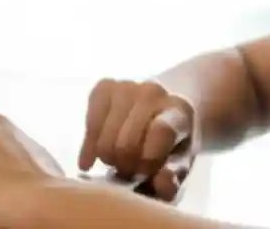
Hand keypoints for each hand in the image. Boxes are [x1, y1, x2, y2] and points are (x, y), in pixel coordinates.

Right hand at [79, 79, 196, 201]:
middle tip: (131, 170)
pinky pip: (89, 125)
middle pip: (126, 142)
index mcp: (179, 112)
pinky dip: (90, 145)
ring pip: (104, 138)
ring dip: (108, 157)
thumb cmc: (171, 144)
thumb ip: (173, 179)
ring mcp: (128, 86)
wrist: (163, 108)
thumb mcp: (179, 166)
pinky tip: (96, 154)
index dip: (150, 159)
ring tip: (119, 159)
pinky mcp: (104, 86)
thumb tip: (161, 183)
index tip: (145, 172)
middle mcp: (154, 92)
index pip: (162, 132)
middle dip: (126, 166)